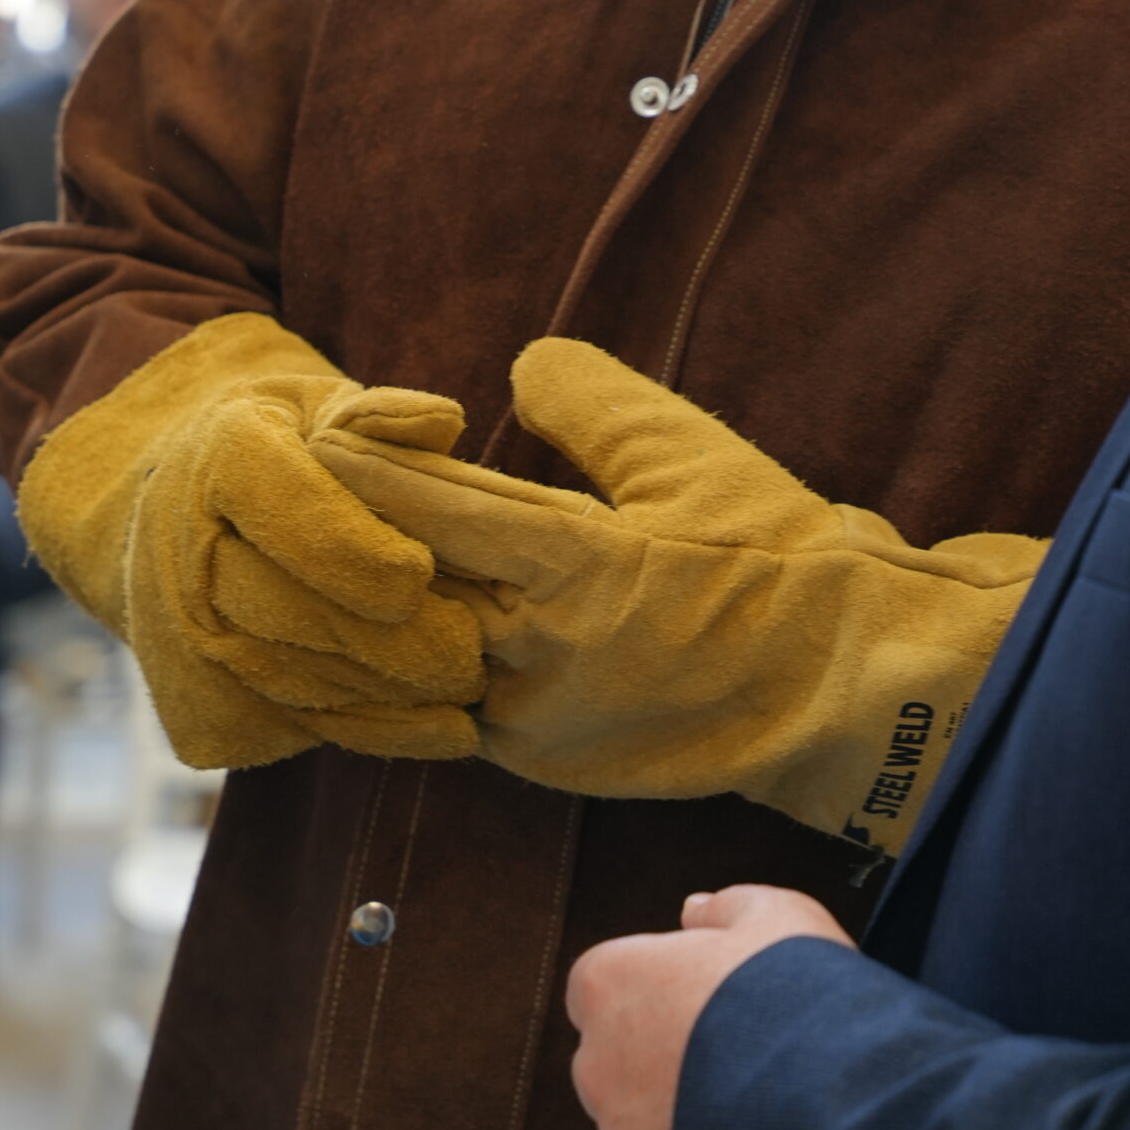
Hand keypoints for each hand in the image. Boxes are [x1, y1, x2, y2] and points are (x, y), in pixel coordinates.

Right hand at [16, 308, 485, 770]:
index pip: (293, 515)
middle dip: (389, 641)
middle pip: (291, 613)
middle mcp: (185, 551)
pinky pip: (284, 728)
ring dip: (383, 695)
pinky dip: (362, 731)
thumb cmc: (287, 449)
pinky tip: (433, 727)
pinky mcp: (195, 704)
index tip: (420, 574)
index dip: (359, 554)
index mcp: (226, 457)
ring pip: (290, 681)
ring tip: (462, 691)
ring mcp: (180, 636)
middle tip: (468, 655)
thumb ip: (384, 419)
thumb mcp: (326, 408)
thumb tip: (443, 422)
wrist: (183, 513)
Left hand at [322, 337, 1043, 845]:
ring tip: (302, 571)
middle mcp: (539, 656)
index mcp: (577, 570)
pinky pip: (437, 715)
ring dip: (355, 619)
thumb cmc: (778, 558)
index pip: (437, 508)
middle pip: (399, 593)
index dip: (370, 463)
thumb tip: (519, 365)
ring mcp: (534, 722)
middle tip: (289, 491)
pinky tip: (365, 642)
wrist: (840, 689)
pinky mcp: (542, 764)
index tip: (317, 425)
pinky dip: (395, 675)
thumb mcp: (694, 454)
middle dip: (341, 542)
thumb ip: (595, 404)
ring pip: (404, 668)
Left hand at [566, 884, 854, 1129]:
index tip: (715, 988)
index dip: (662, 982)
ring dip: (689, 1119)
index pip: (608, 980)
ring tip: (768, 1109)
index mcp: (610, 985)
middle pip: (623, 1057)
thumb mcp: (778, 916)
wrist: (825, 1117)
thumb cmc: (794, 998)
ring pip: (647, 1129)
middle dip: (670, 1053)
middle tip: (746, 1047)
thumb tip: (695, 911)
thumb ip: (728, 907)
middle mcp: (598, 1069)